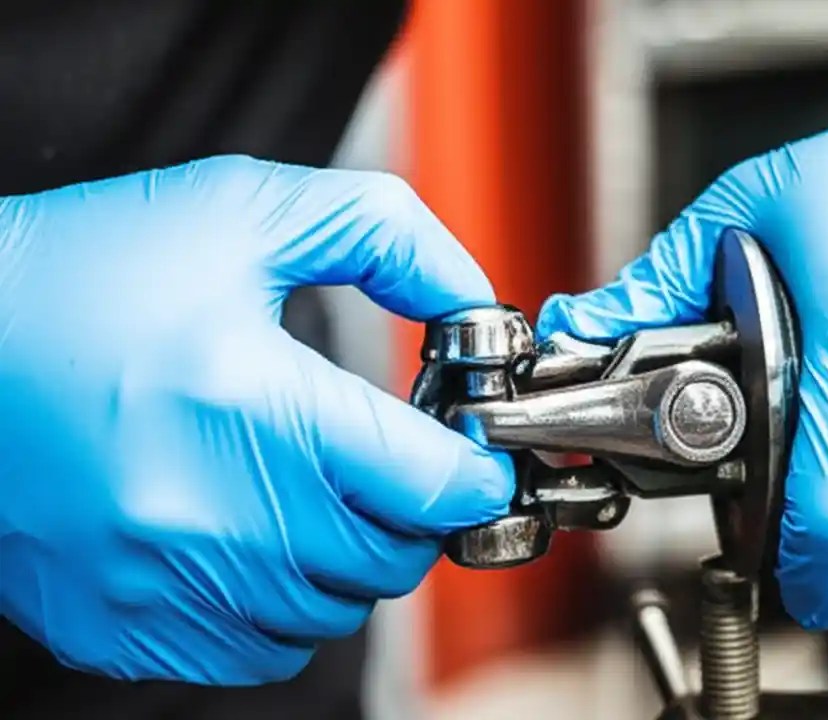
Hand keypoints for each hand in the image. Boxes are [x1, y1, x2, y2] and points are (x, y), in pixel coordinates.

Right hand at [0, 156, 512, 682]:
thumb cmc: (78, 277)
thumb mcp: (241, 210)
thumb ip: (384, 238)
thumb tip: (473, 300)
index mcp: (256, 404)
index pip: (439, 483)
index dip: (475, 463)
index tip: (467, 444)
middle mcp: (218, 517)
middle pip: (397, 554)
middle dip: (412, 503)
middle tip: (380, 453)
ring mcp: (167, 587)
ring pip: (335, 609)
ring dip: (345, 553)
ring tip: (299, 484)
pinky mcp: (124, 628)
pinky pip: (261, 650)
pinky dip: (280, 604)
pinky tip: (247, 537)